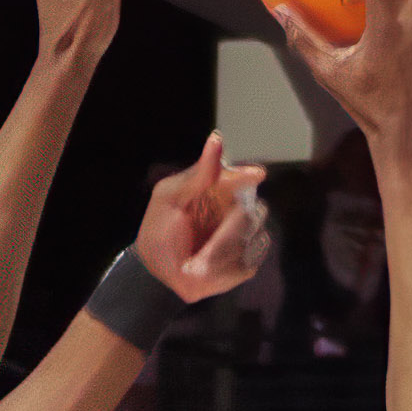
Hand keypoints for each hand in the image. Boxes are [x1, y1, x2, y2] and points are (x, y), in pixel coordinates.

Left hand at [134, 134, 268, 303]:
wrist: (156, 270)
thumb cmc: (159, 229)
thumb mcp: (170, 198)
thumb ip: (198, 173)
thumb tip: (216, 138)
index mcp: (220, 190)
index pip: (243, 179)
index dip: (247, 177)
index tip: (255, 175)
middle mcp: (237, 209)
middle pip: (253, 213)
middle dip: (227, 235)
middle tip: (204, 254)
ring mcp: (245, 236)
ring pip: (253, 240)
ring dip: (221, 256)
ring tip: (193, 266)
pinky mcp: (246, 261)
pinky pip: (248, 263)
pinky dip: (225, 271)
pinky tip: (204, 272)